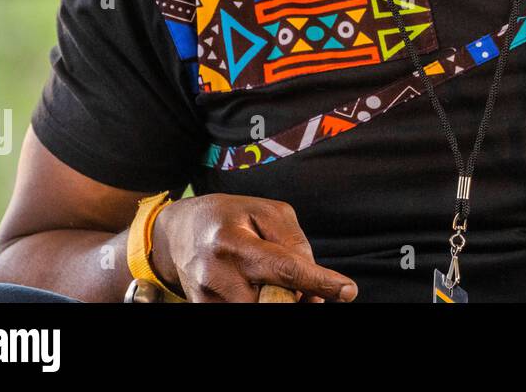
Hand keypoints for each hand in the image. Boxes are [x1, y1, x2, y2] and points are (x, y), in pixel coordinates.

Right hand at [151, 194, 356, 302]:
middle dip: (298, 298)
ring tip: (275, 283)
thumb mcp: (267, 212)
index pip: (285, 268)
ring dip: (278, 302)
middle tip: (308, 290)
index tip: (347, 291)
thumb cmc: (230, 217)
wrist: (178, 233)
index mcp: (233, 241)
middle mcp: (216, 273)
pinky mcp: (203, 309)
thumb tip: (314, 285)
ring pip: (260, 312)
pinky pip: (243, 312)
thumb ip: (295, 244)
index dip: (319, 282)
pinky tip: (258, 290)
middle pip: (273, 301)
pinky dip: (260, 304)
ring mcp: (206, 297)